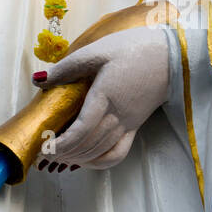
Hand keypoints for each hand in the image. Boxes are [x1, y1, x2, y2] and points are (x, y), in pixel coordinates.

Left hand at [33, 26, 171, 172]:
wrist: (173, 55)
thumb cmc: (134, 49)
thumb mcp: (97, 51)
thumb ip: (67, 67)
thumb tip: (38, 80)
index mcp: (105, 97)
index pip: (80, 131)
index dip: (60, 145)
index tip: (43, 148)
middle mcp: (118, 117)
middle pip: (88, 146)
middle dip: (64, 155)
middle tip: (44, 155)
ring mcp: (129, 124)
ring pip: (101, 152)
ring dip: (78, 160)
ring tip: (60, 158)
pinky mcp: (136, 126)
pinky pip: (118, 153)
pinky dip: (100, 162)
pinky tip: (86, 160)